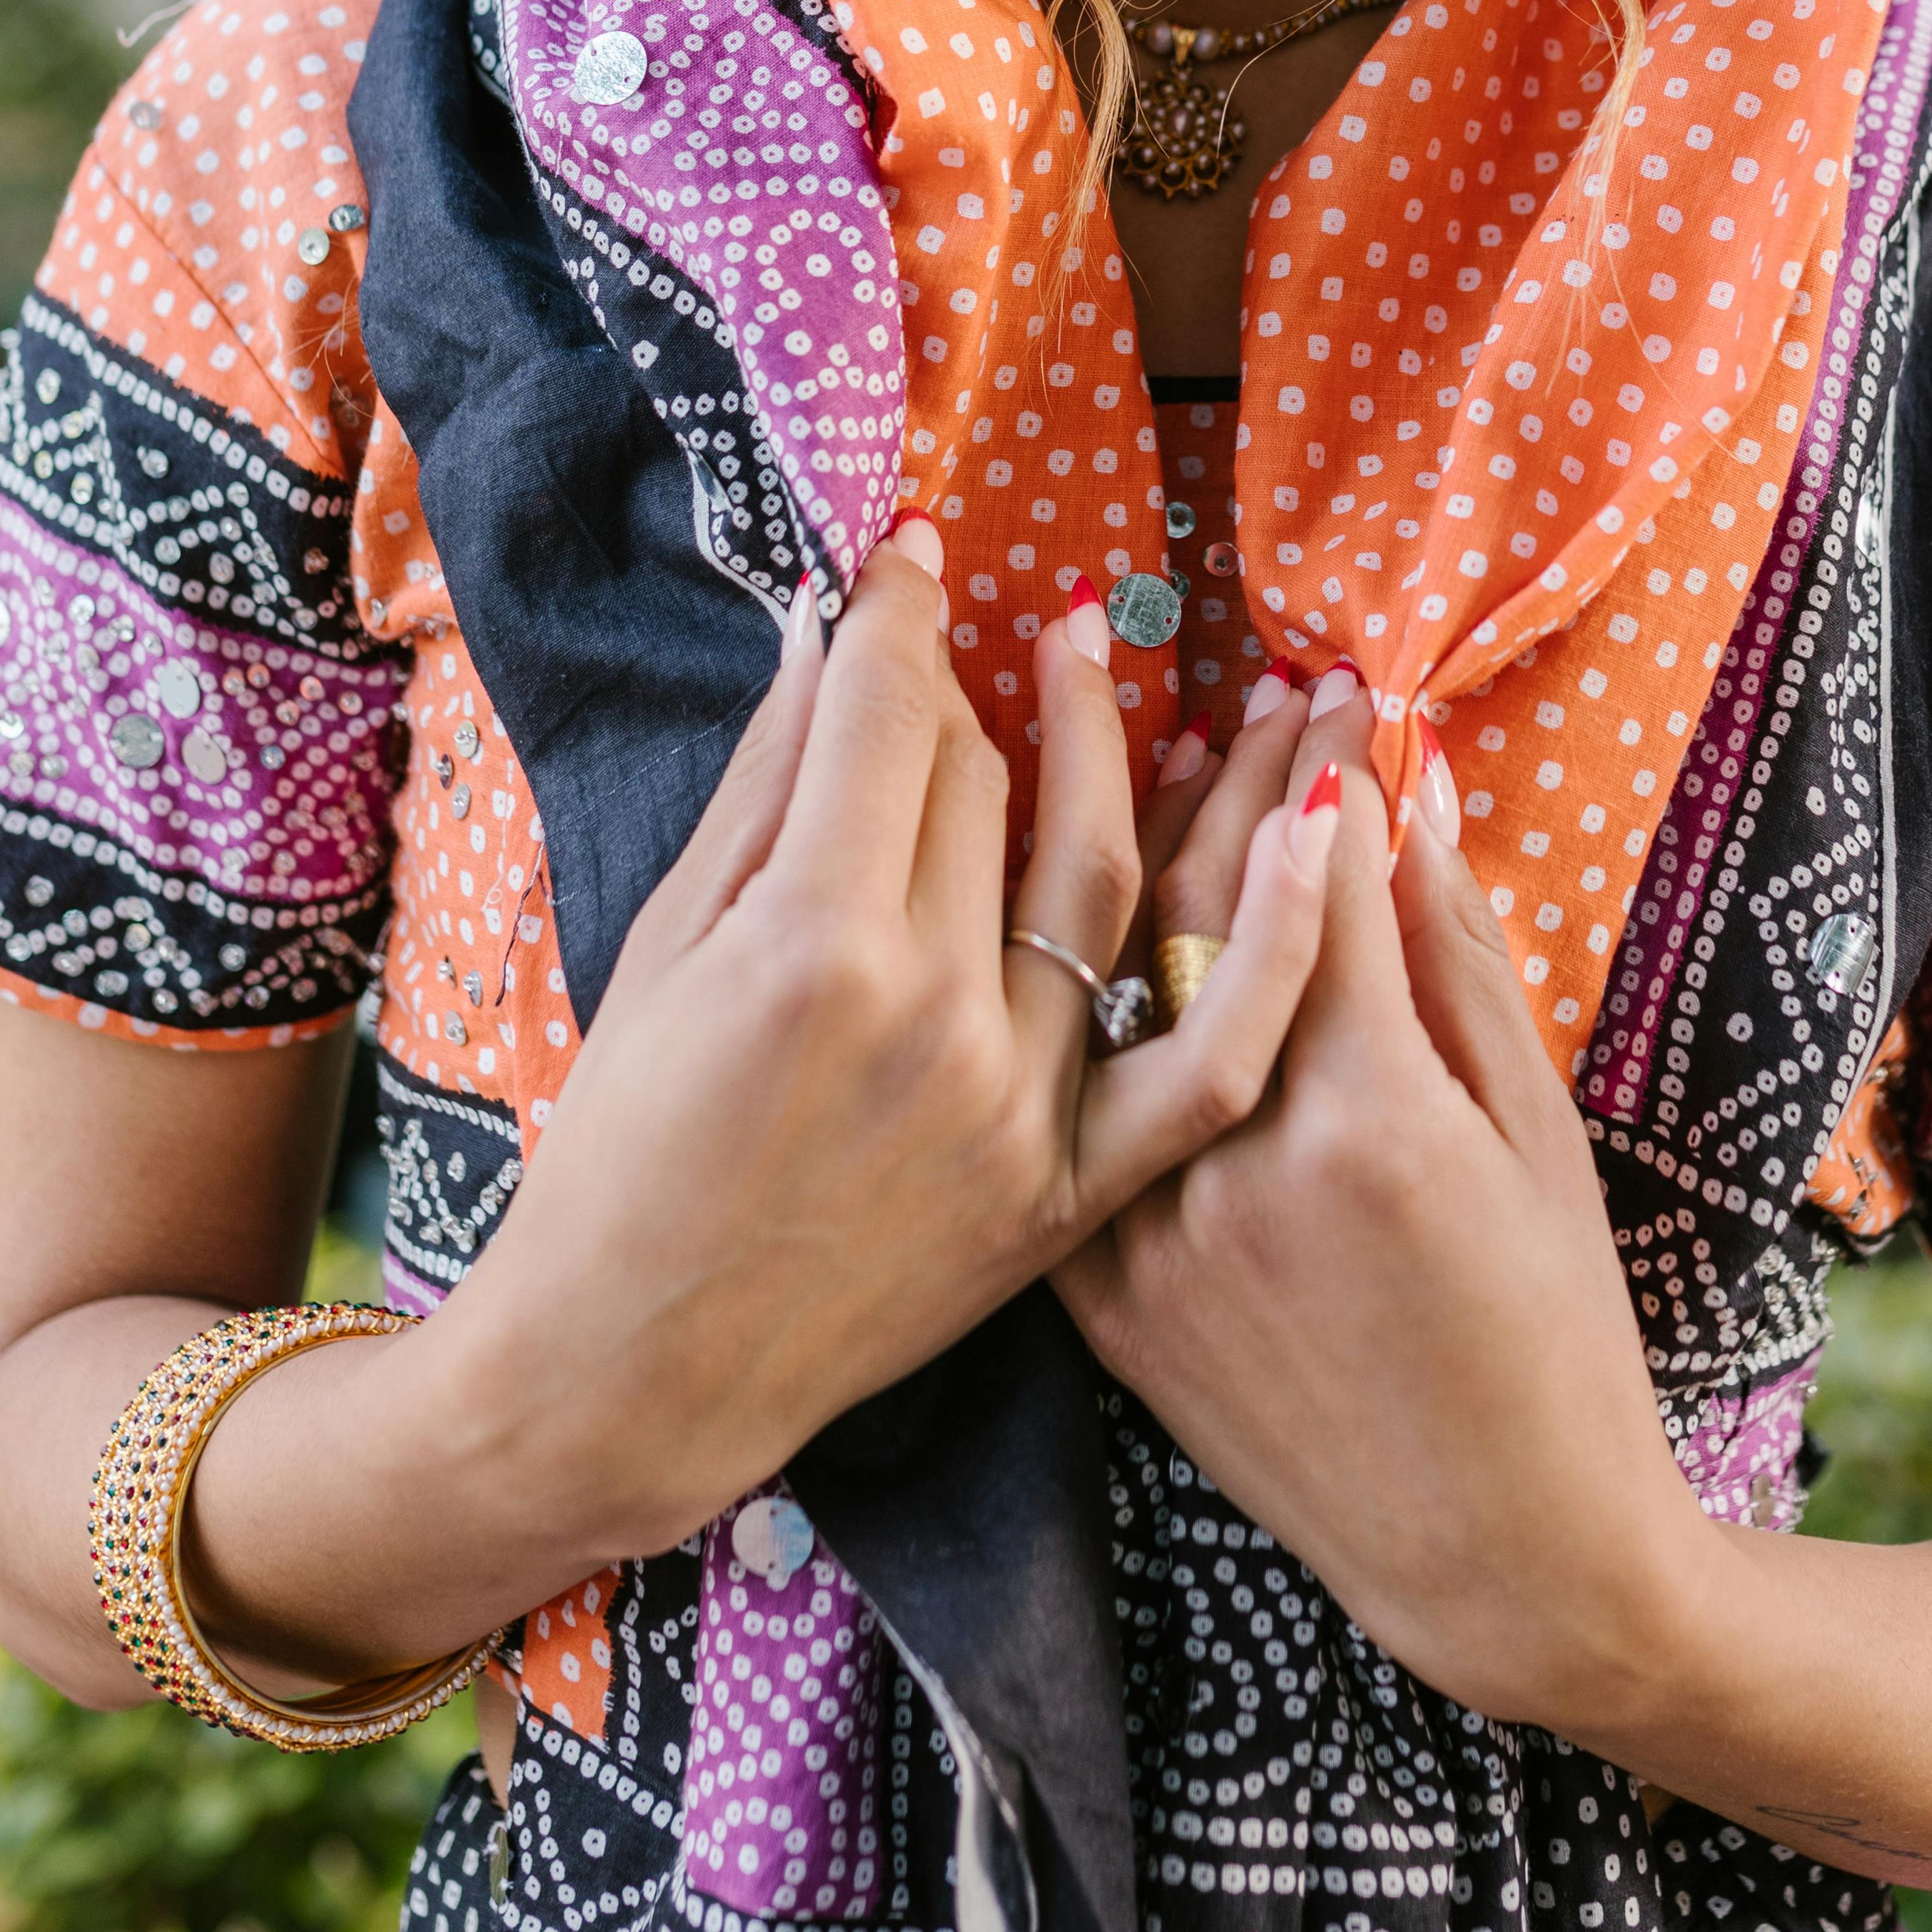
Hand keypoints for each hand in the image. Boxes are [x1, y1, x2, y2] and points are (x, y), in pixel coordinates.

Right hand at [407, 531, 1332, 1597]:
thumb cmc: (616, 1155)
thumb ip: (768, 786)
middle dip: (966, 687)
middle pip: (986, 783)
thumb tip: (835, 638)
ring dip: (1139, 743)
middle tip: (956, 644)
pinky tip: (1315, 828)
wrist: (632, 1372)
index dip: (896, 617)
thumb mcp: (664, 947)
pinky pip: (1211, 1057)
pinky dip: (1277, 944)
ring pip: (1110, 875)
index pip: (890, 719)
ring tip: (1121, 650)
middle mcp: (934, 1015)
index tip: (905, 559)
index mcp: (814, 944)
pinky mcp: (1069, 1193)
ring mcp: (1020, 1108)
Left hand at [1057, 681, 1708, 1744]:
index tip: (1341, 691)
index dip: (1331, 770)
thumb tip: (1412, 794)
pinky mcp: (1105, 1303)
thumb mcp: (1539, 1136)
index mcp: (1369, 1119)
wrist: (1496, 1556)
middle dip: (1234, 781)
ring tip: (1164, 758)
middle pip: (1206, 919)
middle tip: (1253, 694)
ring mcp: (1156, 1239)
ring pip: (1115, 1006)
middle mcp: (1241, 1169)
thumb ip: (1459, 960)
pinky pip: (1074, 1122)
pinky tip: (1092, 926)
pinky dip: (1084, 1013)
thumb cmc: (1557, 1339)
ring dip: (1136, 866)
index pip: (1322, 881)